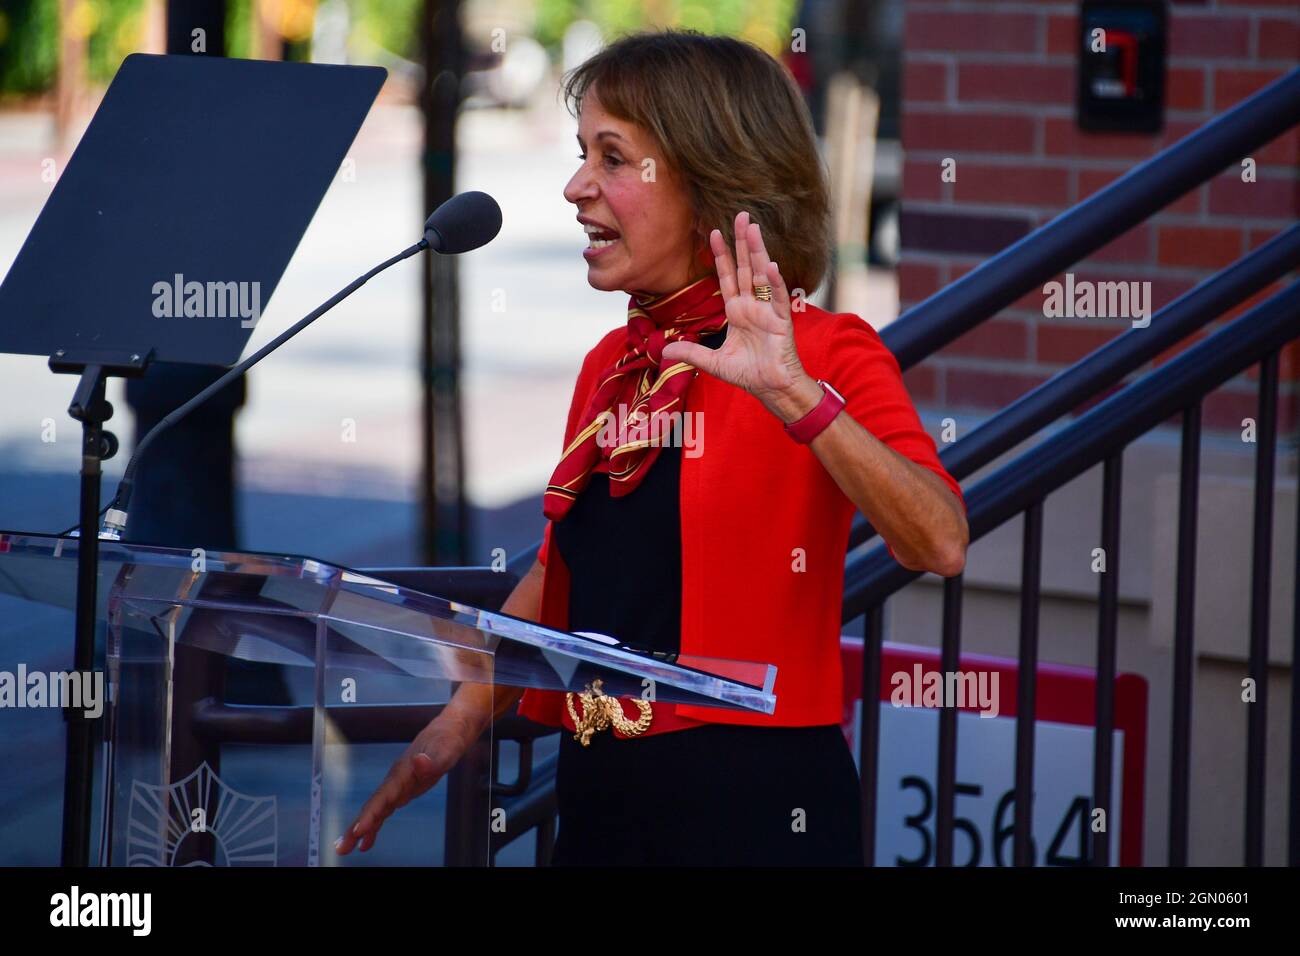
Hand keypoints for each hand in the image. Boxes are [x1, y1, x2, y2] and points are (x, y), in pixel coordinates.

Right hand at [335, 715, 471, 854]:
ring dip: (360, 829)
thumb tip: (419, 762)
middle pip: (373, 806)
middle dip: (357, 826)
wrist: (448, 731)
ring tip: (345, 848)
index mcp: (403, 771)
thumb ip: (432, 760)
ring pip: (375, 809)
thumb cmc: (447, 740)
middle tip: (341, 847)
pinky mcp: (402, 790)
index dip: (370, 814)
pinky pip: (384, 810)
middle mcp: (395, 779)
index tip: (358, 830)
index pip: (383, 796)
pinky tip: (366, 841)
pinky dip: (375, 825)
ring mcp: (397, 785)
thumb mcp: (446, 750)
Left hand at [661, 211, 821, 422]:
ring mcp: (768, 310)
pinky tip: (771, 265)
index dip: (721, 256)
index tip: (713, 233)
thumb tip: (663, 351)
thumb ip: (691, 353)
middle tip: (740, 215)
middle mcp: (753, 306)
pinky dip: (775, 282)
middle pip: (747, 267)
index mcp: (737, 312)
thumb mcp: (713, 363)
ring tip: (753, 228)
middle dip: (742, 242)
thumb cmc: (749, 374)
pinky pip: (778, 297)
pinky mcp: (782, 321)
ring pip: (763, 275)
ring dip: (758, 251)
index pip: (728, 277)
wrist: (772, 388)